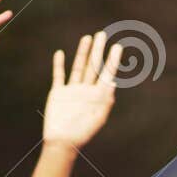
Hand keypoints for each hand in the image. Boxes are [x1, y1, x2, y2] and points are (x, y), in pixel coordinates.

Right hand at [43, 32, 122, 149]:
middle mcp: (86, 91)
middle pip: (93, 66)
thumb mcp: (98, 117)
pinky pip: (59, 76)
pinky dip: (59, 65)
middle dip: (98, 51)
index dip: (113, 60)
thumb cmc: (82, 133)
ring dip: (83, 52)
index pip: (107, 74)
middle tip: (102, 34)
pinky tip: (61, 53)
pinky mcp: (58, 94)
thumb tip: (113, 82)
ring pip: (78, 67)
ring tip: (87, 38)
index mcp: (98, 96)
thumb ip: (106, 99)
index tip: (118, 46)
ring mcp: (72, 91)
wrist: (63, 142)